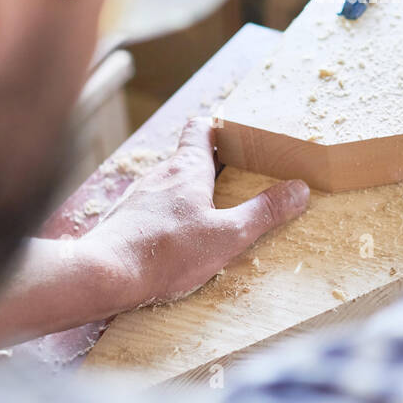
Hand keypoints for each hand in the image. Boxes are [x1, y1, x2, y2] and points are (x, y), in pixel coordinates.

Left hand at [85, 117, 308, 307]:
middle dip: (214, 167)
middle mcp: (161, 175)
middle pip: (189, 158)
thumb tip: (299, 190)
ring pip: (170, 186)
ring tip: (212, 215)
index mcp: (187, 169)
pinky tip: (178, 241)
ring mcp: (139, 197)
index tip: (239, 136)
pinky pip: (153, 209)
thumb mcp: (228, 235)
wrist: (103, 275)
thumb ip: (264, 212)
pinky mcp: (125, 220)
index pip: (202, 128)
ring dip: (191, 195)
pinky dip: (170, 217)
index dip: (221, 127)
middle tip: (238, 181)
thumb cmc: (165, 252)